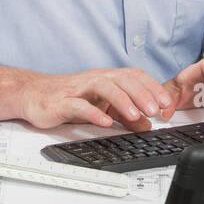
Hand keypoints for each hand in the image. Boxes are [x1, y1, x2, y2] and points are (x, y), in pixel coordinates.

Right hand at [17, 67, 173, 131]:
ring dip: (122, 100)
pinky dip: (93, 113)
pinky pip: (80, 105)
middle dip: (142, 94)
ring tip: (135, 115)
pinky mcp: (63, 102)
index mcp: (108, 78)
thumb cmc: (70, 98)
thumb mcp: (103, 108)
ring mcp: (80, 89)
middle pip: (123, 80)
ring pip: (104, 87)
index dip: (153, 89)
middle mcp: (96, 79)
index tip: (167, 105)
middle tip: (156, 110)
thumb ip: (125, 116)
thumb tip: (147, 125)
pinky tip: (104, 121)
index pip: (136, 77)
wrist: (35, 95)